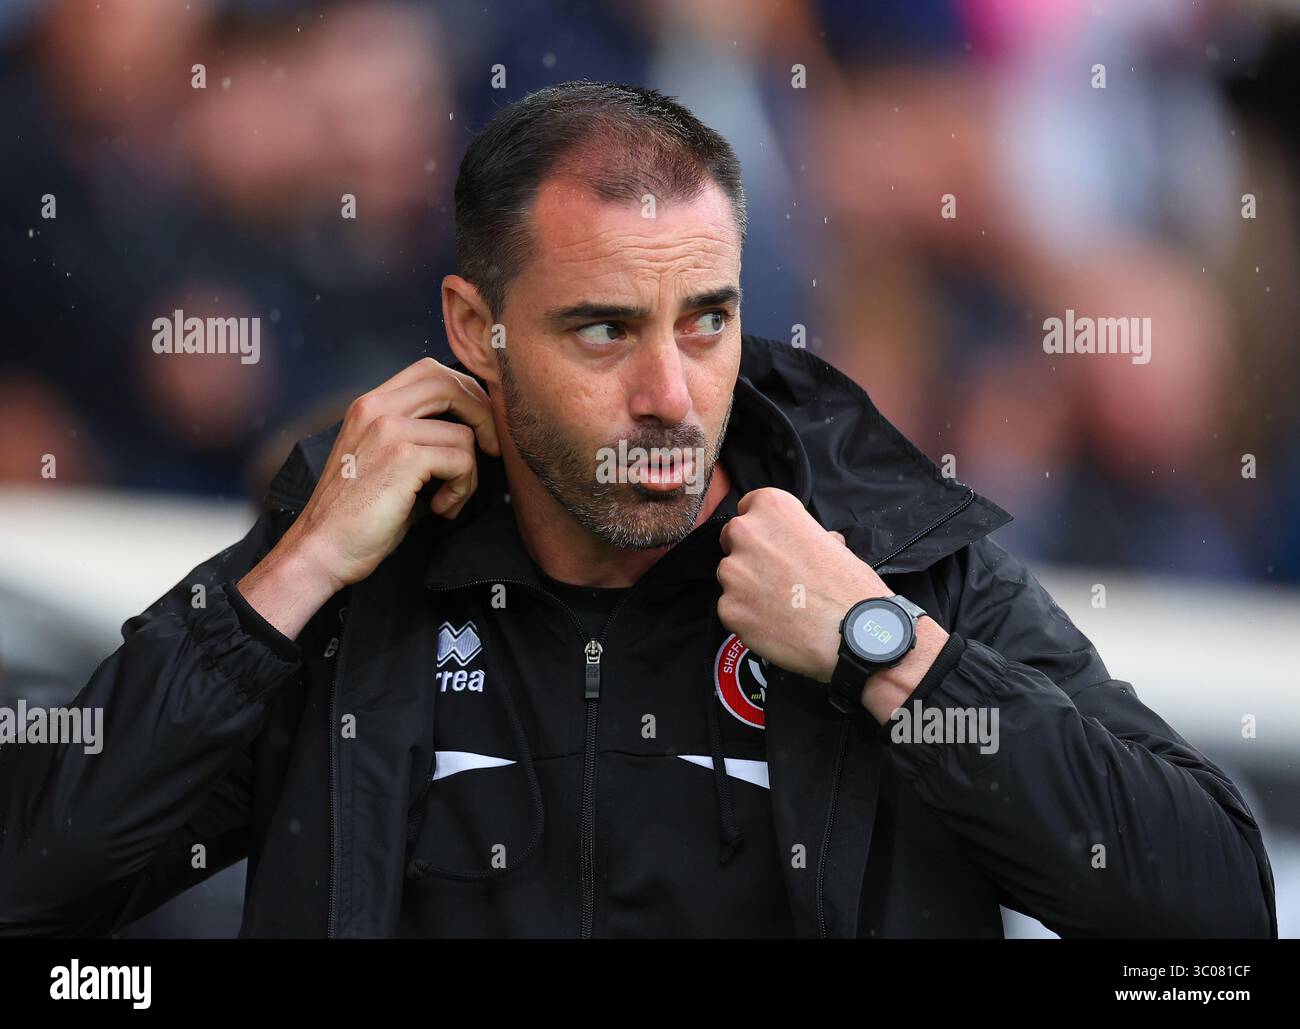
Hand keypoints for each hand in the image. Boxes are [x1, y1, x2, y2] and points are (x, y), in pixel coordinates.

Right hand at [279, 356, 499, 593]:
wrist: (322, 548)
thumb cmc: (355, 513)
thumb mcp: (382, 458)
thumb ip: (416, 435)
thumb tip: (470, 429)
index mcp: (370, 405)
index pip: (430, 371)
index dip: (465, 391)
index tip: (479, 423)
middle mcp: (376, 408)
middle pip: (450, 385)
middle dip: (483, 416)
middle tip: (490, 451)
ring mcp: (388, 429)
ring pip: (464, 432)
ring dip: (470, 472)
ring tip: (449, 498)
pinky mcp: (403, 457)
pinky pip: (461, 460)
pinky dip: (462, 489)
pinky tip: (440, 508)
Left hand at [716, 488, 885, 682]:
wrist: (852, 633)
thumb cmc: (851, 587)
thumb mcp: (835, 544)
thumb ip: (807, 536)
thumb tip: (809, 541)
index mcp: (773, 508)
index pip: (749, 505)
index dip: (761, 526)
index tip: (771, 542)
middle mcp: (746, 533)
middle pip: (733, 539)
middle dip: (748, 555)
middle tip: (775, 577)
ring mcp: (733, 572)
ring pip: (731, 577)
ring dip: (747, 588)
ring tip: (779, 606)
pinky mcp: (727, 607)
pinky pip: (731, 609)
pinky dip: (747, 617)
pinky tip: (774, 625)